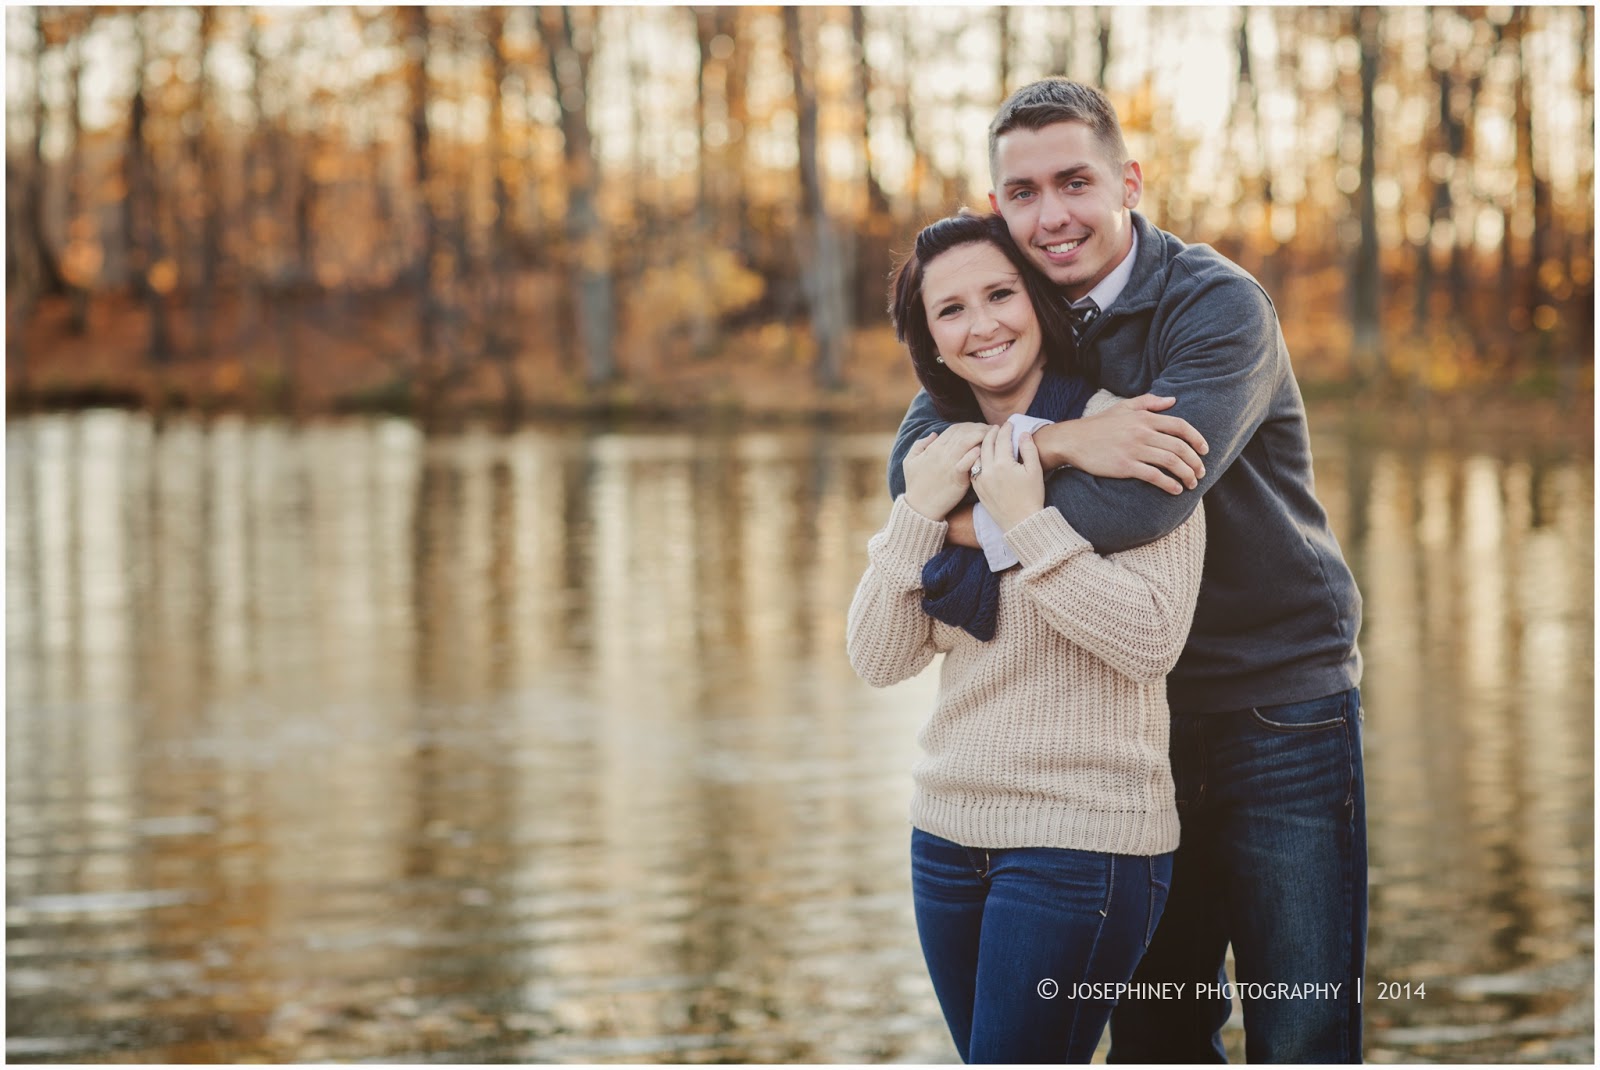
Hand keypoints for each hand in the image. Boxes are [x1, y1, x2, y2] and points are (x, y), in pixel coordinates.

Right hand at [901, 423, 988, 519]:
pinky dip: (977, 453)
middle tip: (992, 430)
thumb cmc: (915, 486)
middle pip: (964, 432)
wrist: (920, 508)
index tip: (980, 428)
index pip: (954, 429)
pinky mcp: (956, 477)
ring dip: (982, 436)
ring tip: (993, 437)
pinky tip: (985, 451)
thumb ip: (920, 445)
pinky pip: (968, 460)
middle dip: (980, 427)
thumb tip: (934, 434)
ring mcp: (949, 464)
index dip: (970, 425)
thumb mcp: (910, 461)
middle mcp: (941, 453)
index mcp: (933, 448)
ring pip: (967, 441)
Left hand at [971, 424, 1044, 531]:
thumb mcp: (1035, 471)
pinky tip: (981, 456)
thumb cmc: (1032, 497)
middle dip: (991, 432)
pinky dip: (976, 459)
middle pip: (986, 444)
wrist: (1021, 522)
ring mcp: (980, 480)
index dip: (1006, 428)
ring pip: (977, 455)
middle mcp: (988, 470)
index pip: (1002, 439)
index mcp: (1003, 464)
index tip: (1009, 423)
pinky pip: (973, 468)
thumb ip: (1028, 449)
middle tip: (996, 427)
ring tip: (987, 438)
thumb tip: (1023, 433)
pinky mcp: (977, 489)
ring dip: (982, 444)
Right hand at [1040, 394, 1208, 493]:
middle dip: (1195, 462)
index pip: (1180, 426)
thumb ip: (1149, 402)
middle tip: (1201, 473)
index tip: (1205, 450)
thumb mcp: (1123, 407)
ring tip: (1192, 483)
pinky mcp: (1125, 466)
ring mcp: (1134, 449)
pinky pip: (1154, 476)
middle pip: (1180, 447)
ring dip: (1186, 474)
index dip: (1197, 439)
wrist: (1072, 440)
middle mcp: (1142, 432)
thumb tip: (1173, 400)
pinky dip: (1169, 484)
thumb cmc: (1098, 425)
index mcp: (1144, 417)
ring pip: (1171, 462)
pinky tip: (1175, 490)